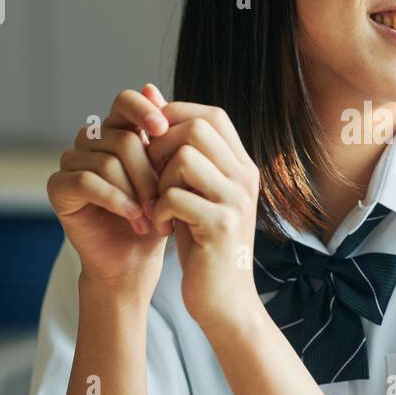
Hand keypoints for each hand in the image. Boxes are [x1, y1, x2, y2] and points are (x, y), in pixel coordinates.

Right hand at [47, 83, 170, 297]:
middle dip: (149, 172)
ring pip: (107, 161)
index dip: (144, 111)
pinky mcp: (58, 187)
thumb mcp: (167, 174)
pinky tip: (134, 218)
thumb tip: (151, 86)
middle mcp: (92, 141)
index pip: (125, 101)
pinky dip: (116, 200)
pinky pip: (87, 182)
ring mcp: (72, 162)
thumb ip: (160, 136)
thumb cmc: (155, 216)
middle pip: (122, 138)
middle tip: (166, 201)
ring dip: (136, 192)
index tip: (164, 131)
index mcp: (118, 130)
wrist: (135, 261)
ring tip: (153, 217)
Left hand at [144, 102, 262, 334]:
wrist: (224, 301)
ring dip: (159, 180)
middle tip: (152, 179)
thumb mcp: (192, 193)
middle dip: (161, 148)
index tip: (153, 149)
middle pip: (197, 128)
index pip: (211, 115)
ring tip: (158, 206)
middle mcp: (246, 178)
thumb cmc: (204, 245)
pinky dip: (160, 210)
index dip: (175, 121)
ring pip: (186, 157)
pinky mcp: (221, 227)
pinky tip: (163, 228)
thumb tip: (149, 93)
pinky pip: (177, 196)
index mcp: (242, 166)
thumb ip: (177, 151)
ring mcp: (237, 201)